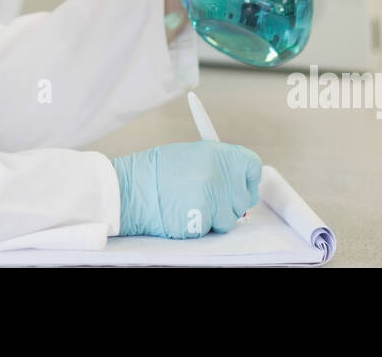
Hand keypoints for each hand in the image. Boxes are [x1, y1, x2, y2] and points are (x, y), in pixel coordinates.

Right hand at [110, 141, 262, 237]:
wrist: (129, 188)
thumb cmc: (155, 172)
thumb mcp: (190, 155)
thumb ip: (218, 165)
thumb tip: (237, 180)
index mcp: (217, 153)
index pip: (252, 166)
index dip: (248, 178)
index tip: (241, 184)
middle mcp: (219, 174)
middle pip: (244, 197)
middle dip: (231, 202)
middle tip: (212, 200)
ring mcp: (212, 198)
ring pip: (230, 218)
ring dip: (215, 217)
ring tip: (191, 205)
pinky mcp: (203, 219)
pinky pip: (212, 229)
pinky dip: (200, 226)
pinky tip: (183, 214)